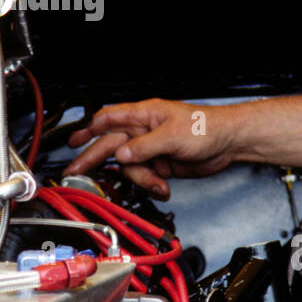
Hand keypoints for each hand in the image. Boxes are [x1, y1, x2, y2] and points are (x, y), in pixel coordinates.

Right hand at [65, 99, 235, 197]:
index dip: (88, 128)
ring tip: (158, 183)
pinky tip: (164, 186)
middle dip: (94, 158)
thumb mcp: (172, 135)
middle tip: (76, 171)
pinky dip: (153, 185)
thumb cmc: (205, 126)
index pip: (109, 118)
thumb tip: (122, 155)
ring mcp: (150, 149)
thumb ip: (144, 147)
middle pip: (111, 145)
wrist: (228, 144)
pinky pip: (145, 178)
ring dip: (141, 179)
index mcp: (143, 115)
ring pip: (130, 167)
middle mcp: (143, 131)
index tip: (73, 139)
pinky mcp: (159, 165)